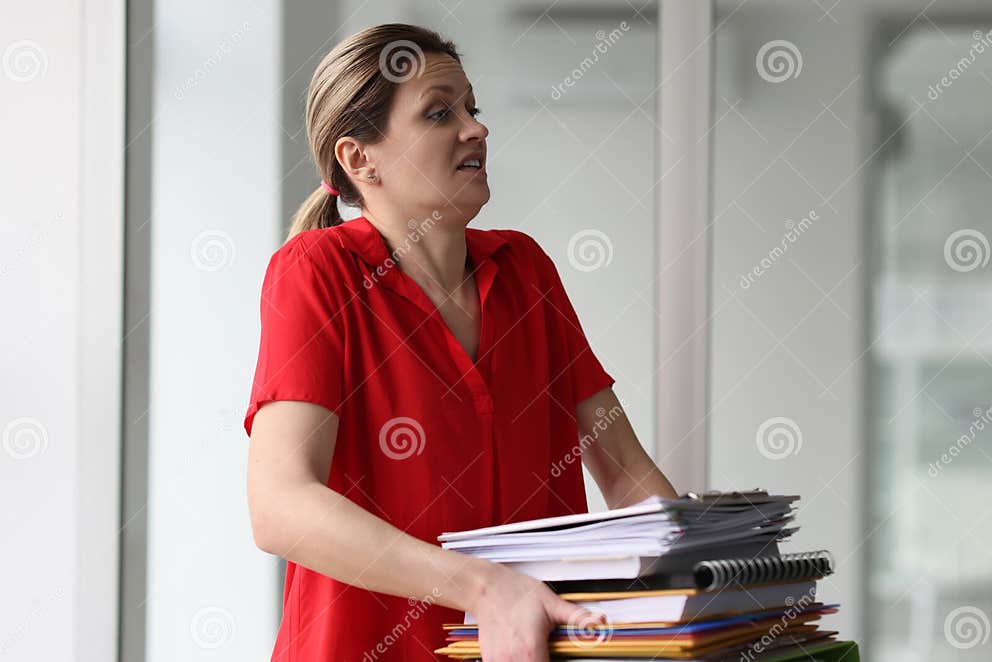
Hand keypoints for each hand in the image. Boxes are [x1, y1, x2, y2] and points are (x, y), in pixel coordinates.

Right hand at [468, 562, 605, 660]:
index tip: (559, 660)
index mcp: (531, 651)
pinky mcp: (489, 659)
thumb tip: (600, 621)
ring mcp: (499, 661)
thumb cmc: (516, 591)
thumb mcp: (551, 602)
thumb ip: (577, 616)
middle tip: (548, 655)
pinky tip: (522, 655)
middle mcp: (513, 660)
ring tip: (535, 654)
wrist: (486, 587)